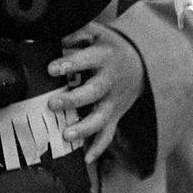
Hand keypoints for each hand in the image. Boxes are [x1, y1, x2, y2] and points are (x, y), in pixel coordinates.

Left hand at [47, 22, 145, 164]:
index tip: (51, 69)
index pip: (86, 61)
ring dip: (85, 128)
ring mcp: (113, 102)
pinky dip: (99, 148)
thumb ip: (78, 33)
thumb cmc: (111, 47)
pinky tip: (87, 159)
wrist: (142, 65)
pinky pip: (109, 134)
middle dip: (73, 100)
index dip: (69, 64)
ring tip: (66, 135)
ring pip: (101, 118)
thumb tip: (58, 36)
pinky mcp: (115, 116)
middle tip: (52, 103)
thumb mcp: (98, 33)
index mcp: (104, 58)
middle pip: (93, 92)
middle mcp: (109, 82)